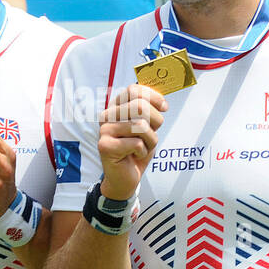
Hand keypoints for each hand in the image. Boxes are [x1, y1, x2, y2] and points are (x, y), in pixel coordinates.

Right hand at [97, 84, 166, 200]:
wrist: (125, 178)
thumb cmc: (137, 151)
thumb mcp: (147, 127)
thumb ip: (150, 111)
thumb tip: (162, 103)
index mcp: (117, 107)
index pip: (134, 90)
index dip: (153, 97)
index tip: (164, 108)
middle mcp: (108, 115)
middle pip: (139, 106)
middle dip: (156, 121)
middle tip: (153, 134)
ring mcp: (104, 130)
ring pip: (140, 126)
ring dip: (150, 140)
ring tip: (142, 147)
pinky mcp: (105, 146)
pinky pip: (136, 143)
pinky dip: (142, 152)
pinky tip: (134, 155)